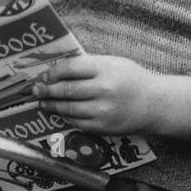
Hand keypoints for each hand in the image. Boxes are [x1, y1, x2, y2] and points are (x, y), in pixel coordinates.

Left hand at [17, 53, 160, 135]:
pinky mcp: (102, 127)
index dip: (53, 72)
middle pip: (66, 90)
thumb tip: (58, 69)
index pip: (70, 68)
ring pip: (68, 108)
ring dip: (52, 105)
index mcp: (105, 69)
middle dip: (46, 90)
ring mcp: (102, 111)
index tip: (44, 75)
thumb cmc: (131, 80)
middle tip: (36, 90)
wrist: (154, 104)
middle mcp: (103, 90)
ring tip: (42, 102)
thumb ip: (89, 65)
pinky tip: (59, 112)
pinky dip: (65, 117)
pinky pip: (76, 122)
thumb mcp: (114, 63)